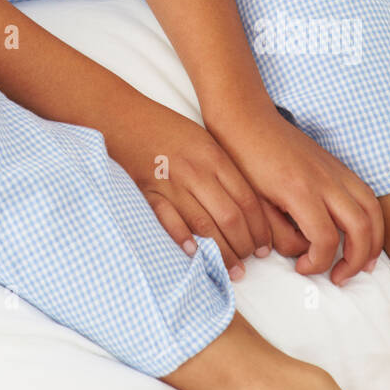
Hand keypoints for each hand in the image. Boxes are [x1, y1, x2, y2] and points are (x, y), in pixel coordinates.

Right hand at [106, 98, 283, 277]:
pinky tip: (194, 254)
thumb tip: (247, 208)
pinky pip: (169, 221)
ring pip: (204, 226)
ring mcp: (172, 183)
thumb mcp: (205, 141)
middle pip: (229, 218)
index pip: (247, 201)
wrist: (126, 120)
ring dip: (221, 253)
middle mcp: (196, 172)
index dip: (259, 229)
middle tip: (249, 263)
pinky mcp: (149, 192)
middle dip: (244, 246)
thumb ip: (224, 170)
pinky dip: (183, 239)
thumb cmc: (169, 131)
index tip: (263, 247)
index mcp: (214, 157)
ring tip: (232, 270)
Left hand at [204, 104, 384, 285]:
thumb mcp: (253, 202)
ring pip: (372, 210)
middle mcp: (324, 180)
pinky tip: (362, 234)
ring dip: (373, 241)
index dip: (318, 263)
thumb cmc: (243, 160)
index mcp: (299, 190)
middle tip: (339, 278)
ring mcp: (334, 170)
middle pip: (359, 227)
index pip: (325, 239)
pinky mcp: (337, 165)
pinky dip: (371, 219)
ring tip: (363, 264)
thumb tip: (302, 251)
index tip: (302, 269)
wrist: (245, 120)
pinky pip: (366, 194)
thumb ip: (279, 232)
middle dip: (355, 260)